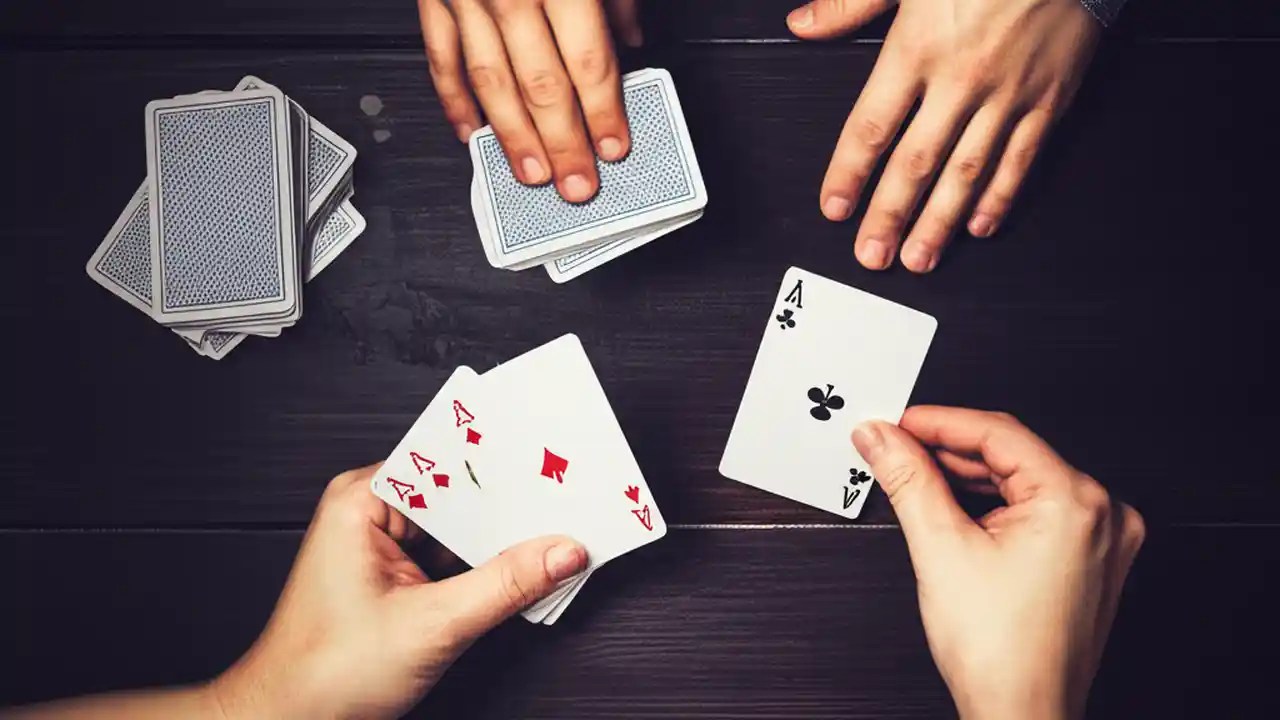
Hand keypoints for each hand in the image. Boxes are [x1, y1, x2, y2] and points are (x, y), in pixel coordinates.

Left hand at [212, 465, 586, 719]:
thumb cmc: (324, 673)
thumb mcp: (433, 625)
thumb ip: (504, 585)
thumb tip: (559, 552)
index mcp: (363, 500)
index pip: (448, 460)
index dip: (503, 465)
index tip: (551, 468)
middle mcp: (371, 511)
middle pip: (461, 492)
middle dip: (510, 508)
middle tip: (562, 510)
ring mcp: (385, 542)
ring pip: (462, 526)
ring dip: (500, 540)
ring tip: (547, 542)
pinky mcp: (398, 571)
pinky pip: (454, 552)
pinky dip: (485, 564)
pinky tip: (519, 571)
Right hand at [418, 0, 641, 202]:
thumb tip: (628, 38)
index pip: (587, 61)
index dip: (602, 111)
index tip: (613, 148)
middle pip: (540, 84)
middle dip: (561, 143)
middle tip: (576, 183)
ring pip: (489, 80)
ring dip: (512, 136)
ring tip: (531, 172)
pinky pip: (440, 58)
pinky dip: (454, 100)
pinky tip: (470, 132)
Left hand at [789, 0, 1101, 272]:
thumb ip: (850, 3)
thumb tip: (802, 24)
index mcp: (918, 48)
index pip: (871, 127)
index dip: (849, 173)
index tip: (835, 207)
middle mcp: (960, 79)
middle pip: (915, 163)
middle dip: (889, 216)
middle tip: (873, 255)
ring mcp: (1007, 95)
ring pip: (966, 173)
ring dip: (939, 223)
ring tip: (919, 258)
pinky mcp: (1048, 100)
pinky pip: (1020, 158)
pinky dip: (999, 196)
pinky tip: (980, 225)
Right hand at [852, 407, 1143, 719]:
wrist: (1022, 716)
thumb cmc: (1001, 653)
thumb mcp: (939, 547)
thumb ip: (907, 479)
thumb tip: (882, 438)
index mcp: (1076, 501)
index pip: (997, 432)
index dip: (938, 421)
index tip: (898, 422)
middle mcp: (1103, 513)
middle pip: (1012, 455)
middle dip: (948, 450)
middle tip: (897, 447)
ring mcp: (1104, 538)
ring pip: (1023, 482)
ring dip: (968, 477)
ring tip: (917, 477)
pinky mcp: (1092, 559)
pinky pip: (1038, 510)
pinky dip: (994, 505)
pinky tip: (955, 507)